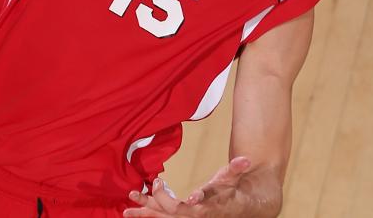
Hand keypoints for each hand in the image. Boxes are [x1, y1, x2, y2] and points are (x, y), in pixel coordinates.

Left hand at [123, 157, 253, 216]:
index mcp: (207, 207)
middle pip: (173, 213)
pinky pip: (161, 217)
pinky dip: (147, 214)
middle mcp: (194, 215)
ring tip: (126, 211)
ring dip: (145, 213)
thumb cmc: (231, 192)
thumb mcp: (233, 179)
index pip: (194, 207)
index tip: (173, 190)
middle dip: (156, 202)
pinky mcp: (179, 216)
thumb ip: (237, 169)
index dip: (187, 200)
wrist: (235, 209)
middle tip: (144, 188)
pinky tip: (132, 211)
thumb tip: (246, 159)